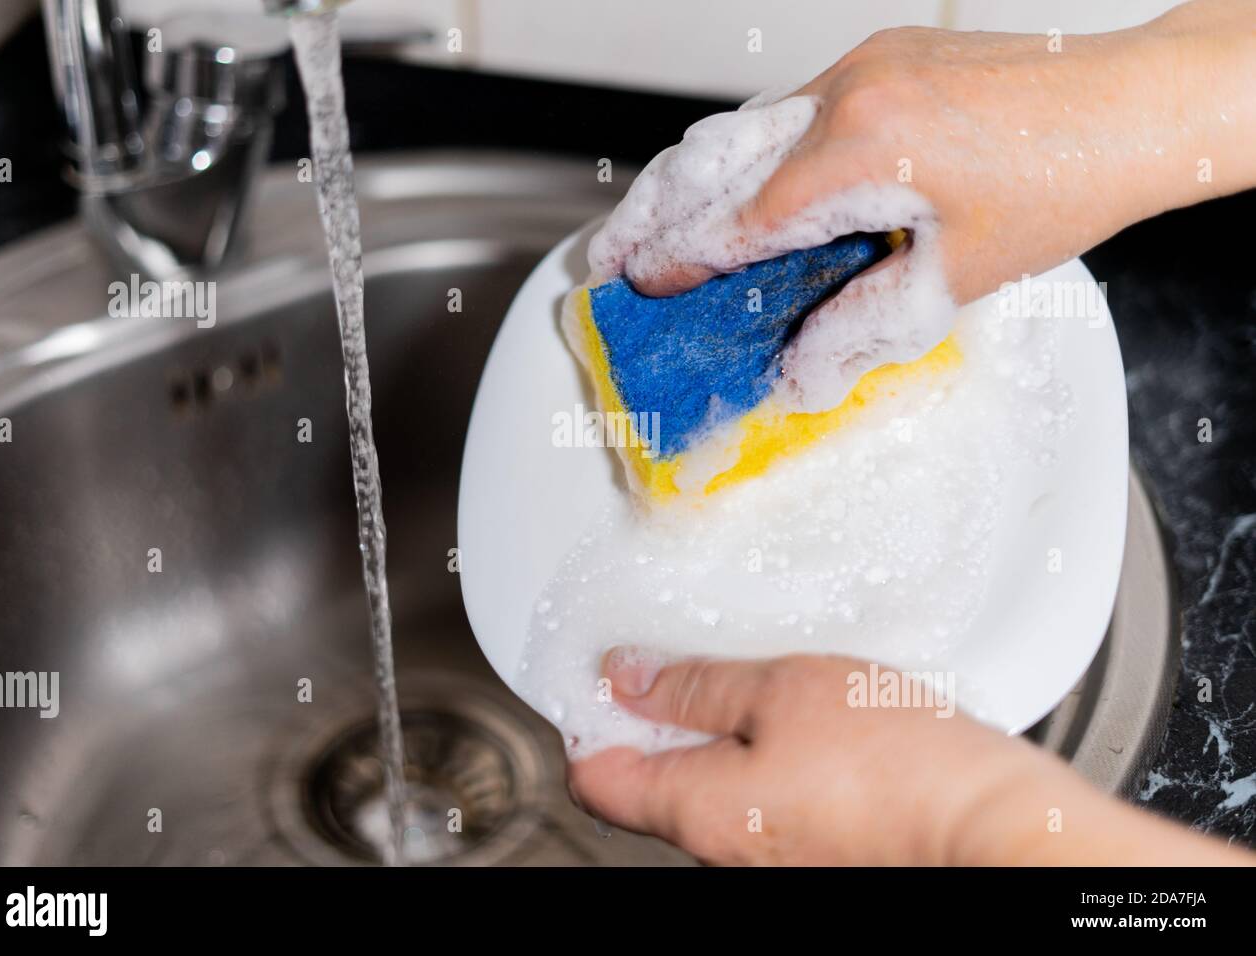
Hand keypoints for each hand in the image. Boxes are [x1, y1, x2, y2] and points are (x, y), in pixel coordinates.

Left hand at [569, 649, 1251, 865]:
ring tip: (757, 678)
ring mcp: (766, 851)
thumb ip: (694, 685)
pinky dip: (762, 751)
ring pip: (709, 784)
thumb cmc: (898, 765)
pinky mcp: (810, 843)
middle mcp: (721, 847)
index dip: (588, 718)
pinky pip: (761, 794)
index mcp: (696, 809)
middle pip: (651, 779)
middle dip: (656, 716)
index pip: (593, 776)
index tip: (601, 674)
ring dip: (716, 728)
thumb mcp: (781, 691)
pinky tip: (800, 714)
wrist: (987, 822)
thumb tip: (628, 677)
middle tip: (683, 658)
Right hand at [597, 1, 1255, 306]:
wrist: (1132, 104)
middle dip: (651, 210)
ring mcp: (861, 67)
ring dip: (692, 180)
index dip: (681, 260)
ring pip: (743, 127)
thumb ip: (862, 328)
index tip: (639, 287)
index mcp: (859, 148)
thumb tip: (800, 374)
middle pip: (712, 157)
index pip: (739, 219)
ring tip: (656, 225)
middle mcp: (847, 92)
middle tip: (611, 256)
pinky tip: (742, 192)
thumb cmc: (1065, 178)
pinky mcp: (879, 60)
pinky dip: (748, 158)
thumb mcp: (956, 277)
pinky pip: (787, 111)